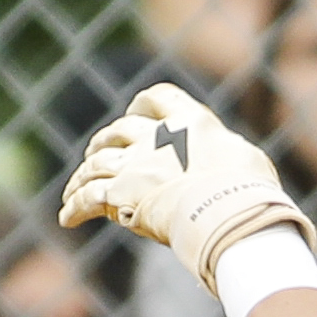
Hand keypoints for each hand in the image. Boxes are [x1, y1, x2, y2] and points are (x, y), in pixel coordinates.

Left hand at [61, 84, 316, 295]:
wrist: (228, 212)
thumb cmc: (249, 192)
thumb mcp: (248, 161)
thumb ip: (229, 153)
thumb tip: (232, 156)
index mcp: (192, 122)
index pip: (159, 98)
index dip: (142, 105)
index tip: (135, 111)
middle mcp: (157, 138)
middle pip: (119, 131)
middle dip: (105, 141)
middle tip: (97, 153)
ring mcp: (135, 164)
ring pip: (96, 163)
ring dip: (82, 175)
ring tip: (75, 188)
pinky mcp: (119, 194)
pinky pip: (87, 198)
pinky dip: (74, 208)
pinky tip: (67, 219)